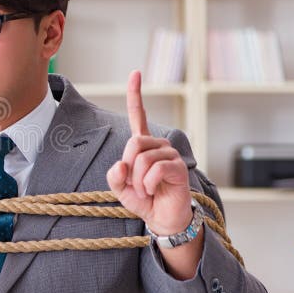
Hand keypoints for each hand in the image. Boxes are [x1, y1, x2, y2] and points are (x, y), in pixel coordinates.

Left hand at [106, 70, 192, 235]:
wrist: (163, 218)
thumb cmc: (144, 200)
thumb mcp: (120, 188)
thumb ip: (115, 175)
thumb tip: (121, 165)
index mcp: (143, 145)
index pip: (138, 116)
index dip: (135, 95)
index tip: (135, 73)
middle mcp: (158, 145)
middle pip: (133, 143)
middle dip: (129, 169)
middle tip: (136, 185)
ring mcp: (170, 154)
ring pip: (142, 159)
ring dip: (138, 181)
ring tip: (146, 190)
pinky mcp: (178, 166)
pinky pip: (155, 170)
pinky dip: (148, 184)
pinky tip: (154, 191)